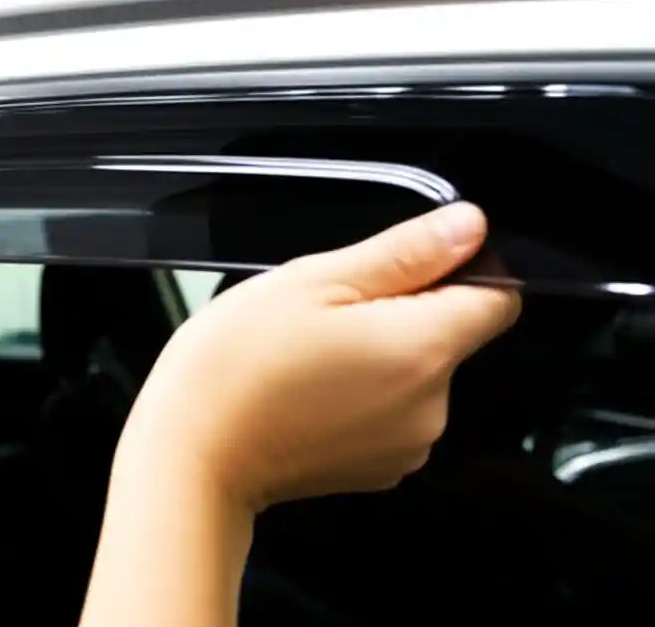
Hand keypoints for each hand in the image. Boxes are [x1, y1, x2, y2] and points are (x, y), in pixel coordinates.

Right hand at [125, 202, 520, 509]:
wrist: (194, 456)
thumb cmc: (237, 367)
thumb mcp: (313, 280)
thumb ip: (404, 253)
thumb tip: (469, 226)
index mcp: (423, 348)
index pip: (499, 296)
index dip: (460, 269)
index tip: (403, 267)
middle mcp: (431, 405)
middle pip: (452, 336)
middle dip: (401, 313)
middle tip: (327, 312)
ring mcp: (408, 444)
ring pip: (417, 374)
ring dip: (378, 356)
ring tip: (308, 356)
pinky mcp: (379, 468)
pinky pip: (391, 414)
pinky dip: (360, 397)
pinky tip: (307, 390)